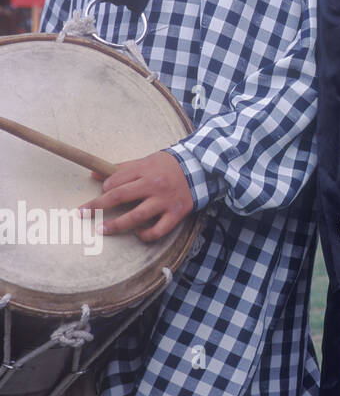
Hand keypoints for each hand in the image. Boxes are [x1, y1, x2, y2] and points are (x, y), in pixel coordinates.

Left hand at [81, 150, 195, 241]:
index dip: (104, 189)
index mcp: (144, 170)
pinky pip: (157, 230)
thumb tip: (94, 174)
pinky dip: (145, 235)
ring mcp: (165, 201)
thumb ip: (121, 169)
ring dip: (115, 225)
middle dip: (97, 207)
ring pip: (135, 217)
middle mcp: (153, 185)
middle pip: (119, 197)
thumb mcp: (145, 161)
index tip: (102, 193)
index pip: (115, 181)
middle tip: (81, 214)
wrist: (201, 167)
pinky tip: (138, 233)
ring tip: (101, 230)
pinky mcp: (177, 213)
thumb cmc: (169, 165)